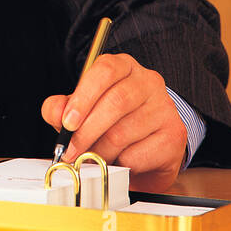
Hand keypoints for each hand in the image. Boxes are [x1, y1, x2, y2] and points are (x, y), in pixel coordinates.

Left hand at [41, 52, 187, 192]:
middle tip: (71, 151)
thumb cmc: (111, 125)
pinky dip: (121, 163)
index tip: (67, 123)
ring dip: (101, 151)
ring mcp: (165, 107)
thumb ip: (61, 108)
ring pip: (124, 131)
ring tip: (92, 159)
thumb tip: (55, 112)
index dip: (84, 97)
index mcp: (124, 66)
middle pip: (116, 102)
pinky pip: (139, 153)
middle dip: (87, 131)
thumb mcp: (81, 111)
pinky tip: (118, 162)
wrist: (148, 150)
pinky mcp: (174, 134)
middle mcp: (148, 81)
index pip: (106, 70)